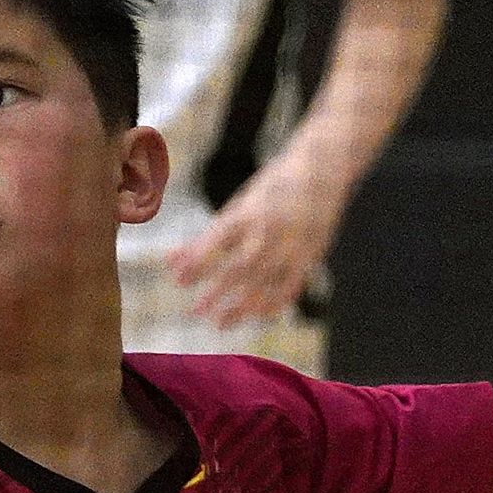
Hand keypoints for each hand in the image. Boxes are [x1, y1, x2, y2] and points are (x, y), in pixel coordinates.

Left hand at [163, 155, 345, 332]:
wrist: (323, 168)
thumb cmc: (271, 189)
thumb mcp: (238, 207)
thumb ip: (206, 238)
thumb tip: (169, 262)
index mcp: (249, 211)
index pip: (218, 240)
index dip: (198, 261)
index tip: (177, 281)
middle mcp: (271, 228)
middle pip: (241, 266)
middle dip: (217, 291)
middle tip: (195, 312)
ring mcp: (293, 243)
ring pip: (266, 281)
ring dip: (242, 305)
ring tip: (220, 324)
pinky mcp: (311, 254)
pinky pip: (291, 285)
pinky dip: (273, 303)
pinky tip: (256, 316)